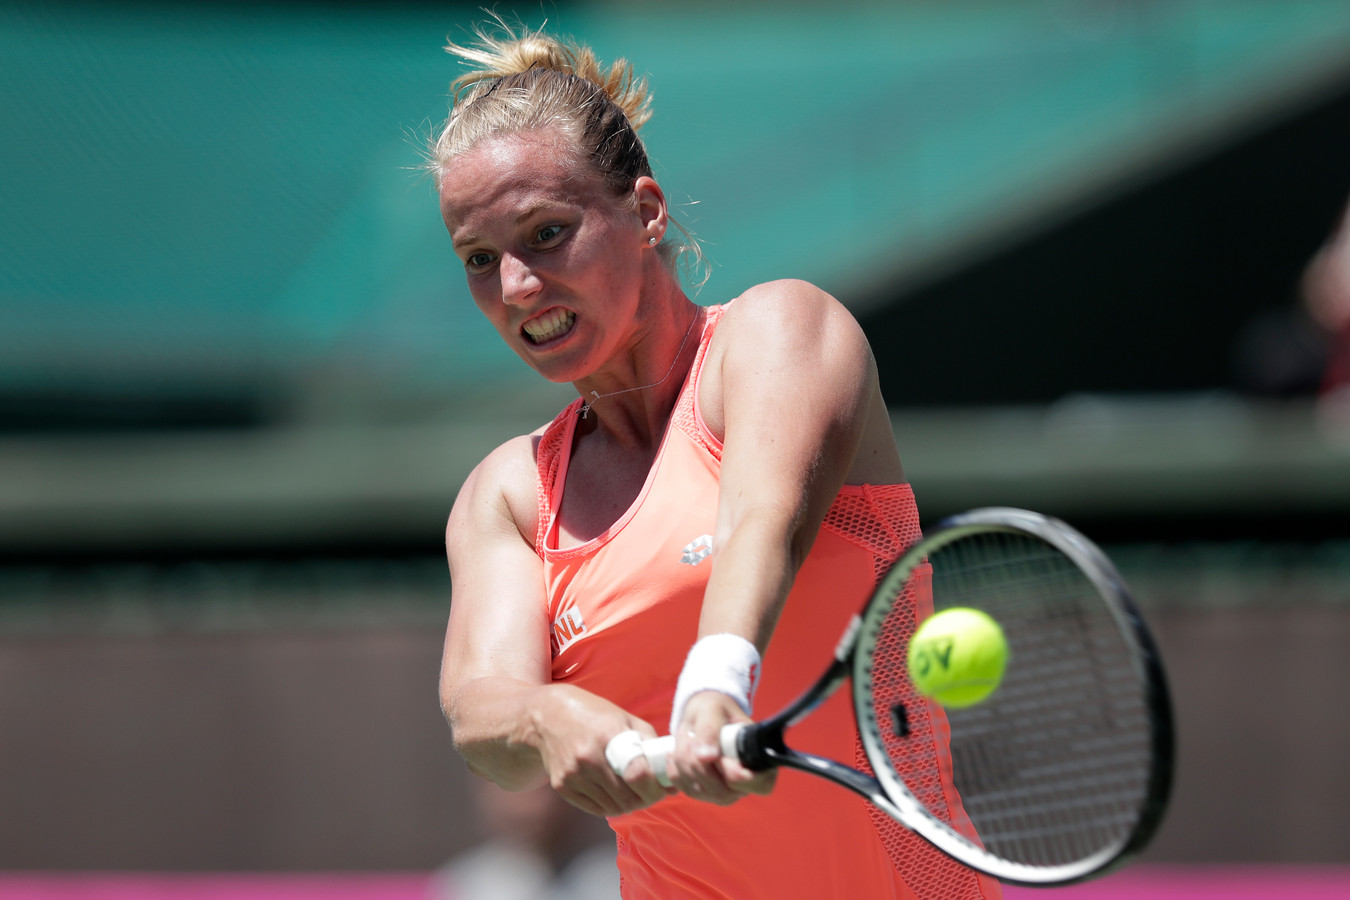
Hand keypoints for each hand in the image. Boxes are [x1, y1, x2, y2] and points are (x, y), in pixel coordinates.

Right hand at [536, 685, 673, 816]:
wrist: (547, 717)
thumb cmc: (594, 715)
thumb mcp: (624, 719)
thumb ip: (648, 743)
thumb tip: (670, 772)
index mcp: (607, 736)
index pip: (638, 774)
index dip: (655, 787)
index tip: (663, 787)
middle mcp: (587, 758)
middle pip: (627, 797)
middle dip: (646, 799)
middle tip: (653, 793)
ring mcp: (572, 774)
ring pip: (613, 808)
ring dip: (629, 805)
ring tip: (635, 792)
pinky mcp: (562, 786)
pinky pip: (595, 809)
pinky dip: (610, 806)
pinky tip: (615, 794)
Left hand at [669, 690, 775, 803]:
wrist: (703, 714)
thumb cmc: (715, 709)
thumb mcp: (712, 710)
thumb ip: (710, 730)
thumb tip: (706, 757)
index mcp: (760, 761)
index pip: (757, 784)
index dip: (733, 771)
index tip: (718, 751)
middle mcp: (746, 783)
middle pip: (721, 791)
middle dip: (698, 763)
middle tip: (692, 736)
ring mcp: (725, 792)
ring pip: (699, 790)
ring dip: (684, 762)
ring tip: (686, 738)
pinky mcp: (705, 793)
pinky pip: (684, 788)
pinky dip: (676, 767)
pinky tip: (679, 750)